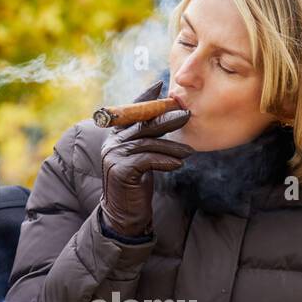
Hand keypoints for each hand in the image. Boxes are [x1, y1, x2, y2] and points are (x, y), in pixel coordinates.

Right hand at [99, 79, 192, 236]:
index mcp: (116, 137)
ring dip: (171, 147)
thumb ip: (148, 141)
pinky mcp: (120, 171)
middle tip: (186, 115)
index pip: (130, 112)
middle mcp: (112, 143)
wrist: (124, 216)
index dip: (144, 98)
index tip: (160, 85)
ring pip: (147, 143)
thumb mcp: (142, 160)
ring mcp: (114, 156)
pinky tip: (178, 165)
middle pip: (142, 124)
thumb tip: (168, 120)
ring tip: (189, 151)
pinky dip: (165, 161)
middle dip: (165, 118)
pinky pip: (147, 160)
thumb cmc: (136, 187)